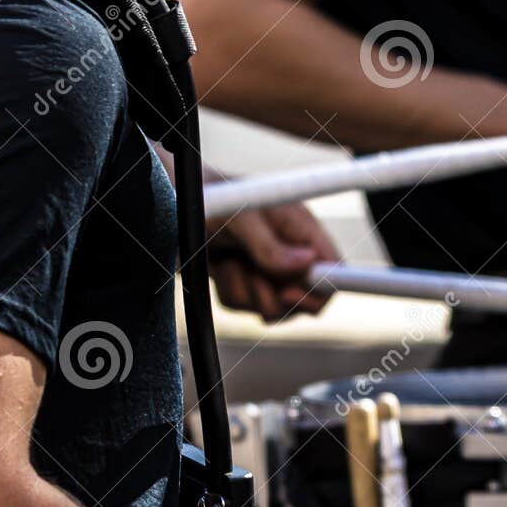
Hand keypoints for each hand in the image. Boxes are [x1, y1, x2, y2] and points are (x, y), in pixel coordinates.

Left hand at [207, 201, 339, 321]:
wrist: (173, 206)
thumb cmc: (211, 198)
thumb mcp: (241, 217)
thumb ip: (271, 244)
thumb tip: (308, 261)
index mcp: (300, 229)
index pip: (333, 268)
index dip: (320, 291)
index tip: (288, 294)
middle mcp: (290, 253)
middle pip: (306, 299)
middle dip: (275, 296)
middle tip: (252, 279)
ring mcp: (268, 272)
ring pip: (272, 308)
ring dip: (245, 290)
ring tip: (228, 261)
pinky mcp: (245, 284)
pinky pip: (243, 306)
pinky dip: (228, 291)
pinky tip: (219, 266)